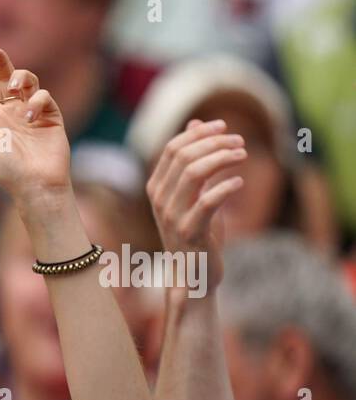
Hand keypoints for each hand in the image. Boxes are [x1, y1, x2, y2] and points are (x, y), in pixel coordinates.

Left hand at [0, 47, 71, 210]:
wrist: (35, 184)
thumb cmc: (7, 169)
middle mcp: (14, 112)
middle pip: (10, 79)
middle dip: (3, 64)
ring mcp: (33, 113)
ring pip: (29, 82)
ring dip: (21, 77)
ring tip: (16, 87)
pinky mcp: (51, 116)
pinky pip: (44, 97)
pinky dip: (36, 101)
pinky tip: (30, 116)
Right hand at [146, 119, 244, 295]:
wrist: (193, 275)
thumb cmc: (196, 233)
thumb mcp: (194, 193)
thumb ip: (192, 162)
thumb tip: (196, 124)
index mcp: (156, 188)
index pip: (172, 148)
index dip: (199, 133)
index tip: (225, 127)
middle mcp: (159, 200)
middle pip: (183, 156)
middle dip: (215, 142)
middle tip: (240, 141)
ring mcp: (171, 216)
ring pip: (193, 173)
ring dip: (222, 158)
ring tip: (243, 155)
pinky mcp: (189, 232)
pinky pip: (207, 201)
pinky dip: (226, 187)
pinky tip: (239, 182)